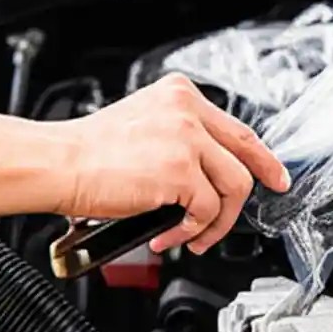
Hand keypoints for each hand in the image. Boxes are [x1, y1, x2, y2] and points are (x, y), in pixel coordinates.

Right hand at [53, 74, 290, 253]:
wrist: (58, 162)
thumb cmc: (88, 152)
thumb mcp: (143, 125)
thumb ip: (179, 138)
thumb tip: (207, 171)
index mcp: (180, 95)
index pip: (236, 127)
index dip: (261, 157)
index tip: (273, 175)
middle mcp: (187, 110)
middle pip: (245, 155)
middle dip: (255, 190)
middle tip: (239, 216)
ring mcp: (186, 139)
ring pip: (234, 187)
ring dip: (216, 221)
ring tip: (192, 235)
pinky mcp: (179, 171)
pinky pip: (207, 211)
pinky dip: (192, 231)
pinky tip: (169, 236)